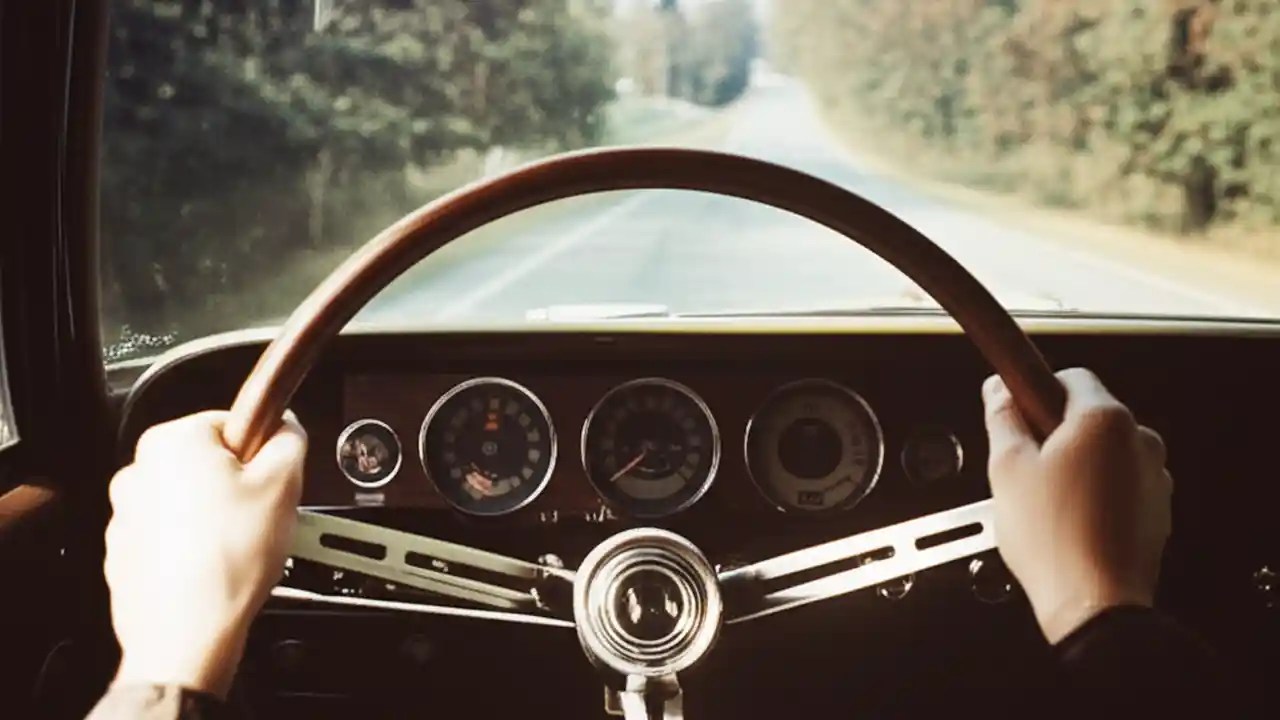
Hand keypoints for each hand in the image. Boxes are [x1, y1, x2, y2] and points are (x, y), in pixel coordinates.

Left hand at [104, 410, 305, 697]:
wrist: (186, 633)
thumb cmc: (227, 561)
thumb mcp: (284, 484)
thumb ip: (290, 439)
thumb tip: (286, 426)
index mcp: (173, 440)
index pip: (234, 424)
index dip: (262, 454)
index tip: (271, 482)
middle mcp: (139, 470)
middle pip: (209, 463)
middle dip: (238, 487)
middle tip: (260, 518)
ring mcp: (127, 513)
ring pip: (189, 501)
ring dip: (215, 518)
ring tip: (237, 548)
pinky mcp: (126, 551)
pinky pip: (171, 537)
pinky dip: (192, 546)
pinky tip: (213, 566)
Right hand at [983, 369, 1170, 643]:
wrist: (1094, 602)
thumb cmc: (1054, 539)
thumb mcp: (1007, 468)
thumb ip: (1002, 417)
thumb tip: (998, 390)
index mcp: (1104, 419)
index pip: (1068, 377)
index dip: (1034, 392)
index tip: (1016, 410)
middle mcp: (1140, 441)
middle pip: (1087, 416)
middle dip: (1054, 434)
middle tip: (1024, 466)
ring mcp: (1154, 477)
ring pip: (1104, 452)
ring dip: (1077, 465)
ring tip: (1046, 500)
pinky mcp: (1157, 509)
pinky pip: (1120, 484)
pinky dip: (1096, 493)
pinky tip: (1069, 519)